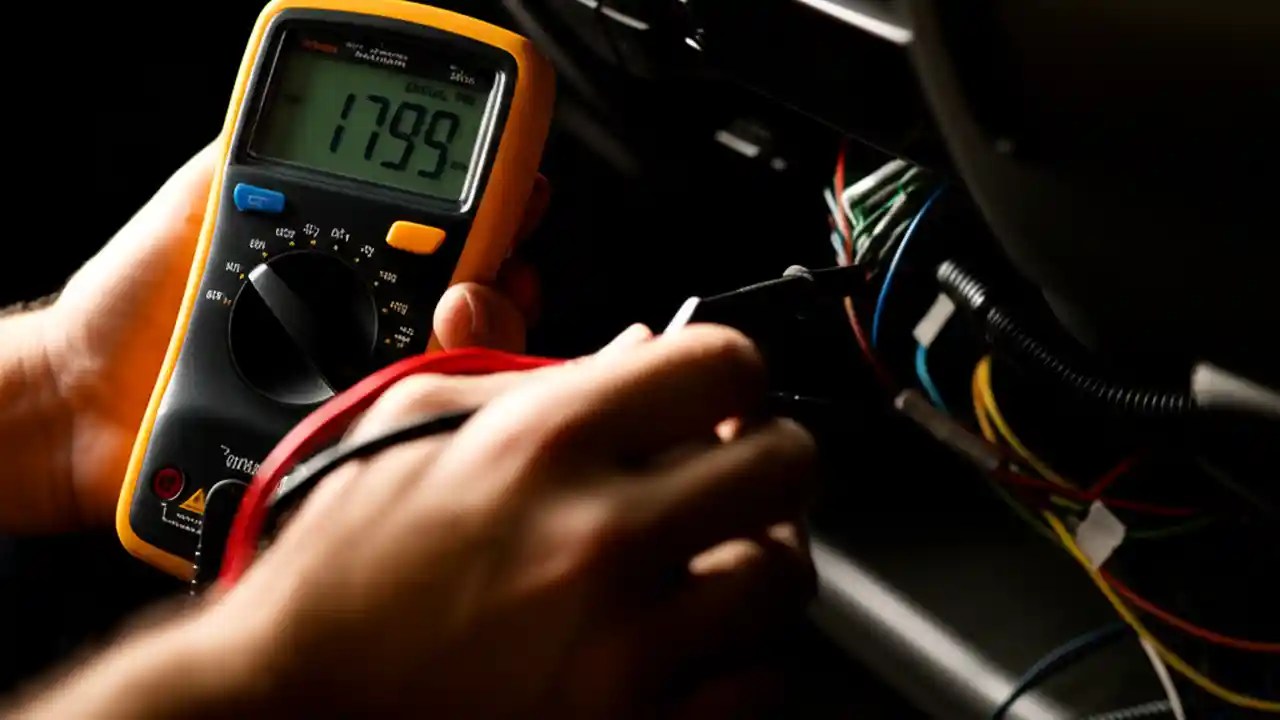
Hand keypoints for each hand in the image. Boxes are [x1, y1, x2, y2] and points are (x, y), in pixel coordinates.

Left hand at [26, 142, 545, 530]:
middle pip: (487, 304)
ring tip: (452, 318)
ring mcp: (371, 384)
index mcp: (357, 262)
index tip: (524, 196)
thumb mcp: (214, 197)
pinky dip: (439, 406)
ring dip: (487, 339)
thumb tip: (330, 97)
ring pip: (470, 369)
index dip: (505, 212)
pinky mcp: (356, 439)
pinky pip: (419, 429)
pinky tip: (420, 383)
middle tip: (490, 269)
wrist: (84, 396)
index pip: (459, 233)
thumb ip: (277, 155)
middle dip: (509, 281)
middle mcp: (379, 324)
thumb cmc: (139, 299)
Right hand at [200, 325, 816, 716]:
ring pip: (783, 579)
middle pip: (786, 464)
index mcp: (546, 443)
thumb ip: (529, 368)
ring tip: (704, 561)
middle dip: (765, 455)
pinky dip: (739, 659)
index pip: (725, 360)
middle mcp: (600, 540)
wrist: (293, 703)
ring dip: (755, 560)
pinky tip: (690, 640)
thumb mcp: (411, 421)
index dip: (728, 367)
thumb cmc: (344, 569)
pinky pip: (759, 686)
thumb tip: (636, 342)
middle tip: (734, 469)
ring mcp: (626, 649)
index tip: (717, 390)